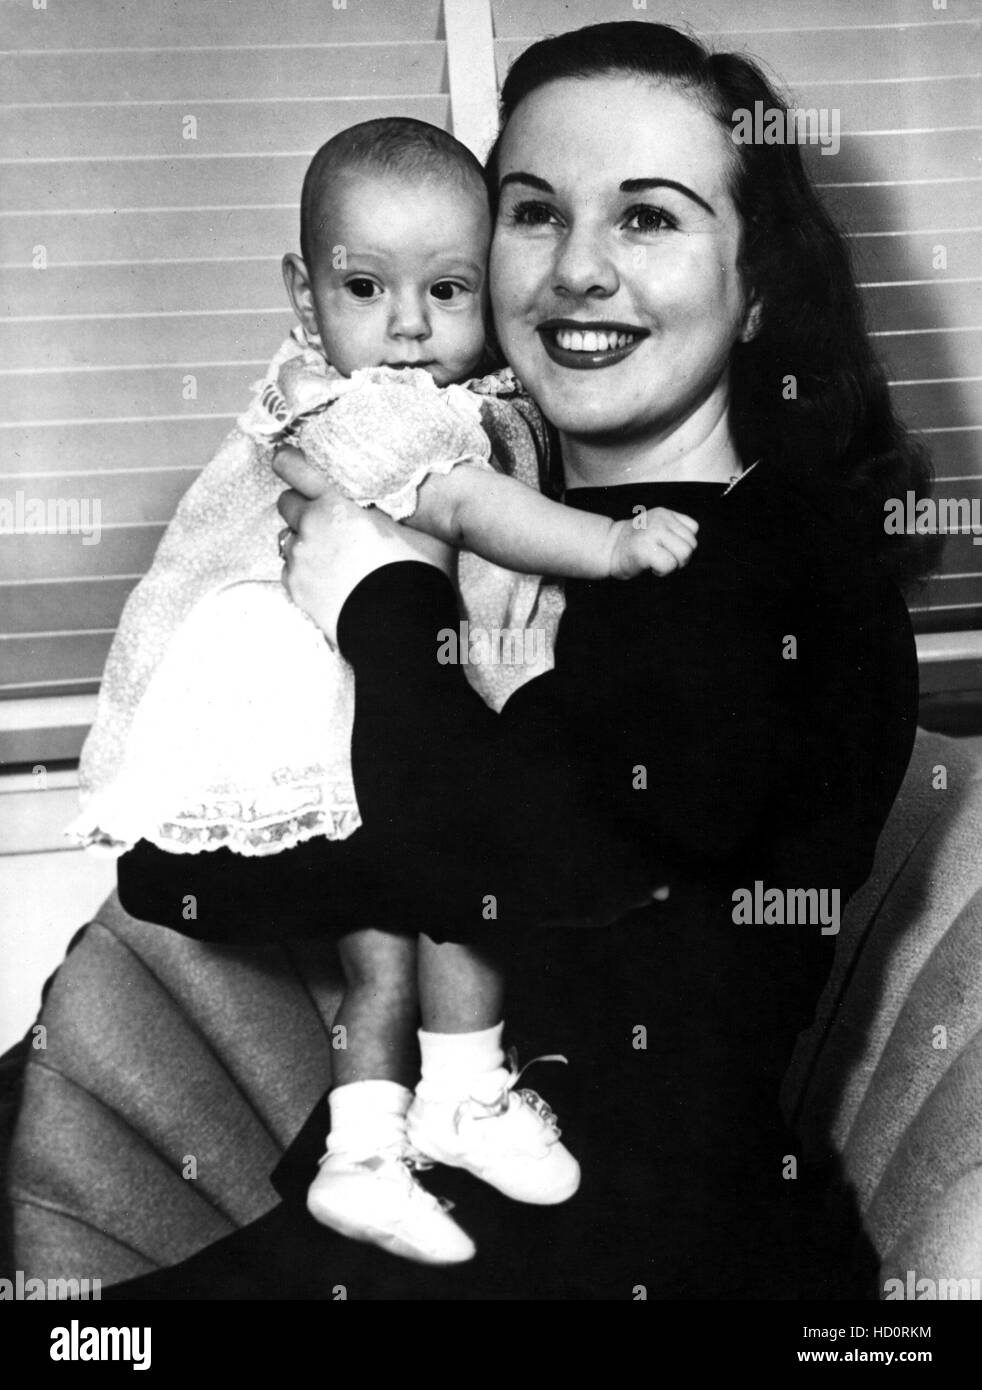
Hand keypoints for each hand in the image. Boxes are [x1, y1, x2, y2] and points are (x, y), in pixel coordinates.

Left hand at [273, 445, 452, 646]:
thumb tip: (412, 488)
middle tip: (324, 517)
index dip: (289, 462)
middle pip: (287, 502)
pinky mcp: (296, 589)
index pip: (295, 467)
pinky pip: (291, 570)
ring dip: (303, 540)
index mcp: (337, 502)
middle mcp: (311, 526)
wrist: (399, 627)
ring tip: (329, 555)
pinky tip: (328, 579)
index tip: (286, 461)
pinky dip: (304, 571)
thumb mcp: (421, 527)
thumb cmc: (416, 572)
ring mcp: (300, 559)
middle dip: (301, 506)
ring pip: (288, 538)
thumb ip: (401, 504)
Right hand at [609, 508, 697, 578]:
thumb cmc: (635, 545)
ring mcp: (653, 532)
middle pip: (691, 544)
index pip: (693, 528)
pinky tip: (650, 567)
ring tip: (659, 562)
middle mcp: (661, 520)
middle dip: (681, 557)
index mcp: (665, 513)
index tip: (668, 548)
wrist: (608, 550)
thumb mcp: (657, 529)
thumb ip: (674, 531)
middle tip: (664, 559)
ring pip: (684, 553)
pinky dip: (662, 571)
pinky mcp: (645, 548)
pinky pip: (669, 565)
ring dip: (674, 564)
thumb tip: (691, 551)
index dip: (684, 543)